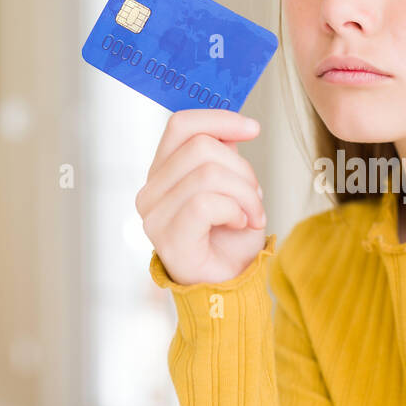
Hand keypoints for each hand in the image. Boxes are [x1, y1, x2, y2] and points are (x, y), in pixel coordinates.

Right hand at [136, 109, 267, 285]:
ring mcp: (154, 216)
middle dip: (242, 169)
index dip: (219, 118)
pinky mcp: (167, 238)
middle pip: (202, 146)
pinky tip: (241, 224)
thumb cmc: (230, 239)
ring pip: (208, 173)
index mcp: (162, 173)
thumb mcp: (233, 186)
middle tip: (255, 199)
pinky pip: (207, 203)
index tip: (253, 129)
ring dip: (245, 194)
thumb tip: (232, 127)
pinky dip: (235, 210)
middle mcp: (150, 191)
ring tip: (251, 215)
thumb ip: (224, 156)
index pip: (181, 125)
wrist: (231, 286)